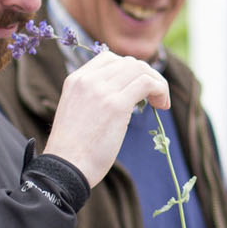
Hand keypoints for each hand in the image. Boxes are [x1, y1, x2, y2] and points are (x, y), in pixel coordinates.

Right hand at [42, 51, 172, 184]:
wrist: (65, 168)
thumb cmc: (73, 150)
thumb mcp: (77, 112)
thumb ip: (93, 98)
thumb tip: (123, 95)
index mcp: (76, 79)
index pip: (110, 58)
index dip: (130, 70)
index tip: (138, 89)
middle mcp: (88, 80)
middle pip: (129, 63)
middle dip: (147, 76)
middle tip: (155, 98)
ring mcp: (101, 90)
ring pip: (140, 69)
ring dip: (157, 83)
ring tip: (161, 103)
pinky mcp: (116, 105)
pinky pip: (147, 83)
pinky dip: (160, 90)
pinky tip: (162, 106)